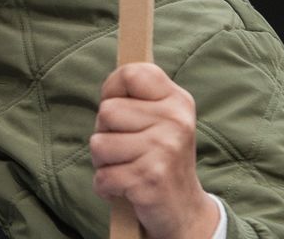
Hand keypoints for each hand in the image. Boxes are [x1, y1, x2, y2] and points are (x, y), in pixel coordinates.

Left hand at [91, 63, 221, 238]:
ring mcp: (164, 149)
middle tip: (129, 149)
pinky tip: (126, 188)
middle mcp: (175, 121)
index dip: (112, 89)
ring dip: (104, 162)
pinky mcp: (149, 178)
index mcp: (177, 100)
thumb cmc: (161, 158)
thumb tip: (110, 84)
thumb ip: (137, 97)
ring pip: (98, 144)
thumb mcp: (161, 119)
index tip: (119, 107)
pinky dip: (106, 187)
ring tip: (127, 167)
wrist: (185, 210)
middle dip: (106, 134)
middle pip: (106, 111)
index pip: (131, 73)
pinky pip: (102, 176)